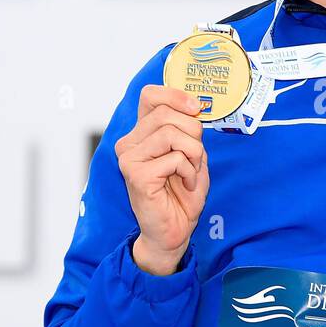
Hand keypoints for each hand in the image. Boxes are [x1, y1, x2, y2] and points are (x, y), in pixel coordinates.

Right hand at [114, 85, 209, 275]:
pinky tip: (185, 185)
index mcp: (141, 134)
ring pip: (172, 134)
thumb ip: (188, 130)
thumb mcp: (191, 154)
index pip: (150, 95)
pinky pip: (175, 159)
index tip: (196, 108)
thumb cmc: (181, 194)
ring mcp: (129, 159)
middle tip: (196, 156)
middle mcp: (129, 143)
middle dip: (193, 133)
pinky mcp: (137, 175)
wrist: (173, 231)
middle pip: (167, 114)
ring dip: (193, 154)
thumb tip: (194, 106)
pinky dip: (190, 172)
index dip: (175, 95)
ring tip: (191, 172)